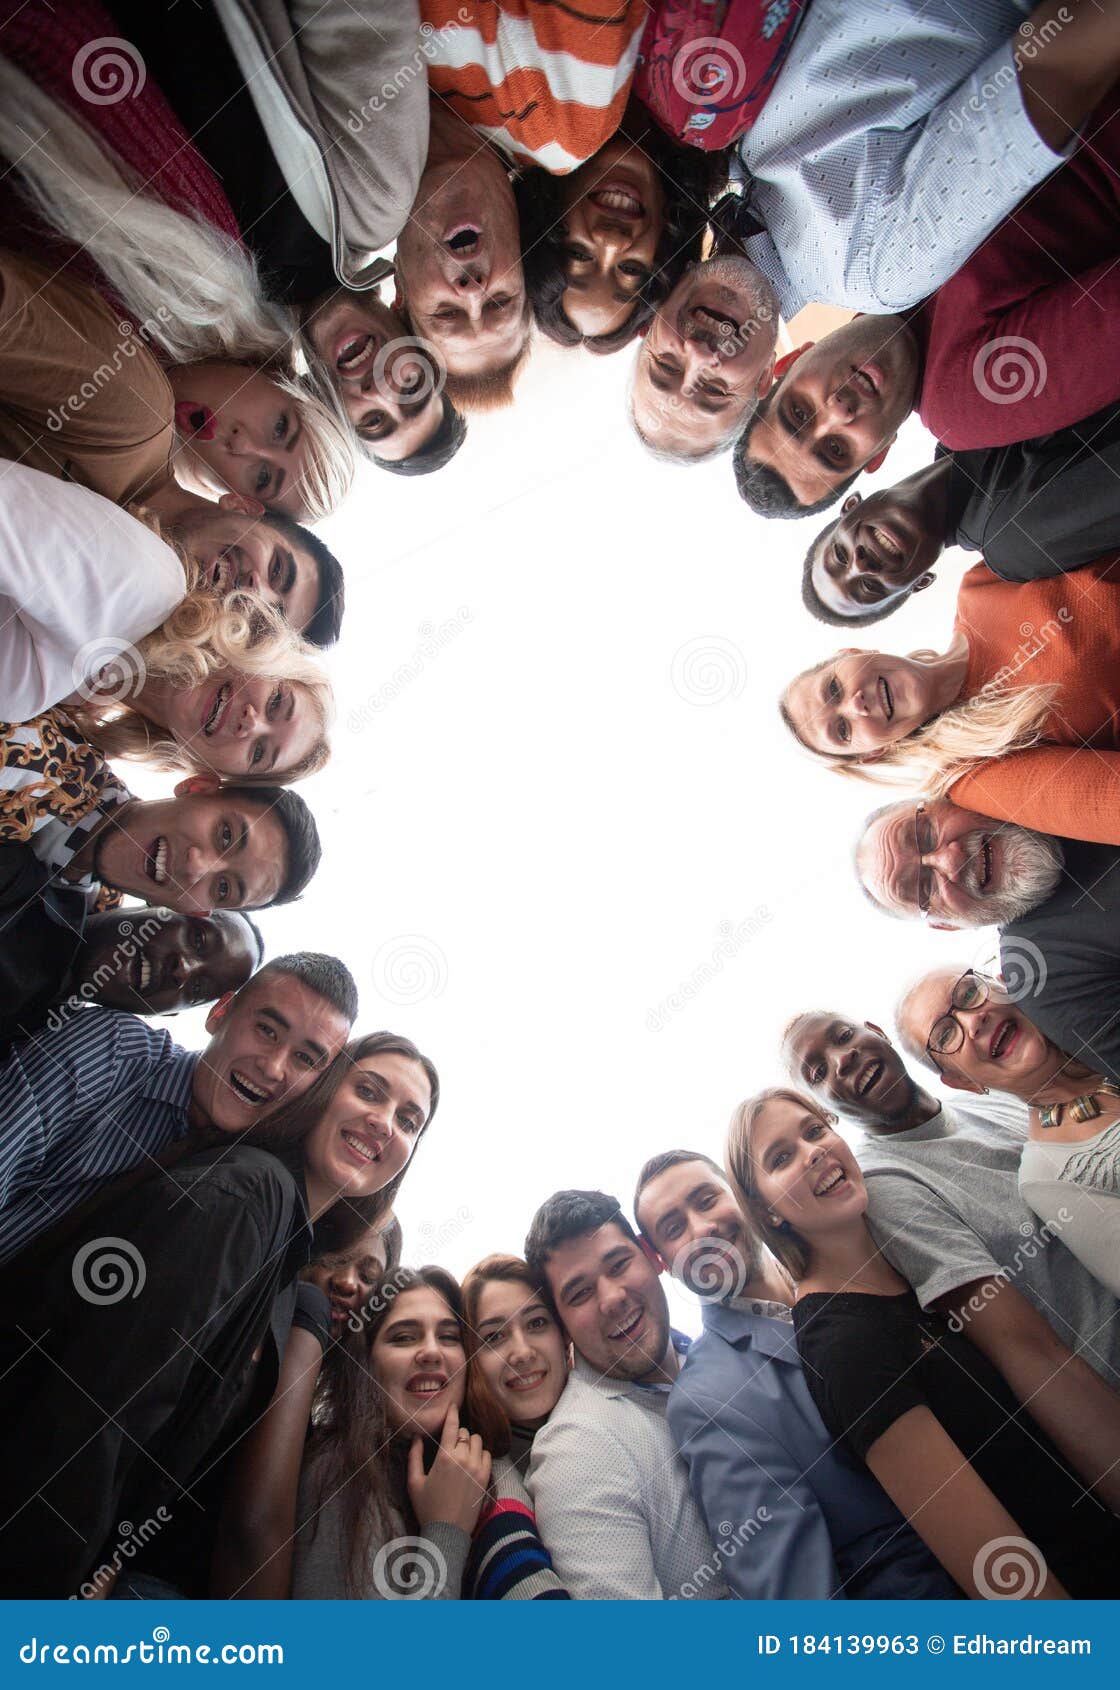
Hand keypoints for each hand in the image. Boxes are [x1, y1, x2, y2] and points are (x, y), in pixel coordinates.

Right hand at [407, 1402, 491, 1535]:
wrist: (448, 1532)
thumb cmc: (427, 1508)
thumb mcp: (414, 1482)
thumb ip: (414, 1456)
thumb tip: (416, 1437)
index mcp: (445, 1457)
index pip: (452, 1426)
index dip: (452, 1413)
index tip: (453, 1405)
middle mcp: (464, 1459)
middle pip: (465, 1433)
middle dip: (457, 1434)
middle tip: (450, 1442)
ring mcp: (478, 1468)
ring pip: (478, 1441)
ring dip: (470, 1442)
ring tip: (461, 1451)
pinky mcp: (486, 1477)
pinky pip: (487, 1454)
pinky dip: (480, 1454)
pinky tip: (471, 1461)